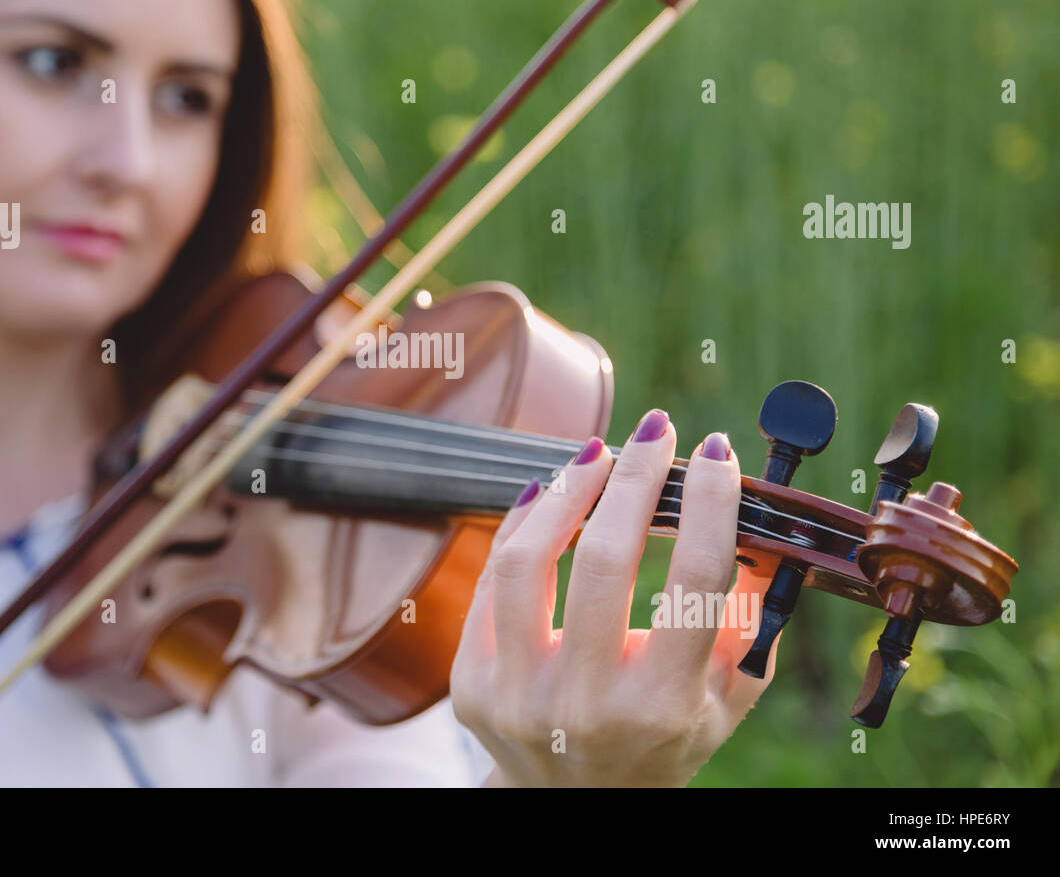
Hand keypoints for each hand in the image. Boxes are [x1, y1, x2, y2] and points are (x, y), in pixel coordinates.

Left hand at [450, 408, 777, 786]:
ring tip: (600, 453)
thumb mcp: (725, 699)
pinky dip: (522, 524)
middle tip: (655, 430)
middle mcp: (584, 703)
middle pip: (605, 558)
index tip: (716, 452)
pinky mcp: (469, 682)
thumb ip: (752, 621)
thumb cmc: (662, 741)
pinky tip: (550, 492)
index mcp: (660, 707)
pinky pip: (490, 578)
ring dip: (569, 488)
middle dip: (636, 477)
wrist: (570, 805)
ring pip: (529, 559)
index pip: (694, 583)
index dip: (710, 504)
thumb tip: (766, 530)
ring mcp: (516, 694)